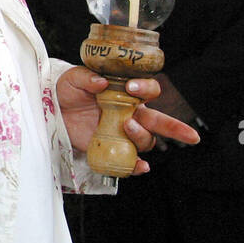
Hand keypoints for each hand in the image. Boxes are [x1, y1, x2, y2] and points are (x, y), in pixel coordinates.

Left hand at [57, 66, 200, 173]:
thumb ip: (86, 77)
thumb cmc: (68, 91)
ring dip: (142, 136)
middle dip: (177, 129)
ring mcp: (122, 132)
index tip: (132, 87)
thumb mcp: (73, 79)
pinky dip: (136, 165)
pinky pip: (129, 160)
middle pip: (160, 122)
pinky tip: (139, 165)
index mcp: (125, 94)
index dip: (146, 89)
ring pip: (146, 140)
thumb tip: (102, 82)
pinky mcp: (112, 147)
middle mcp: (130, 114)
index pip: (148, 91)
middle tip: (191, 136)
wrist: (52, 110)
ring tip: (126, 126)